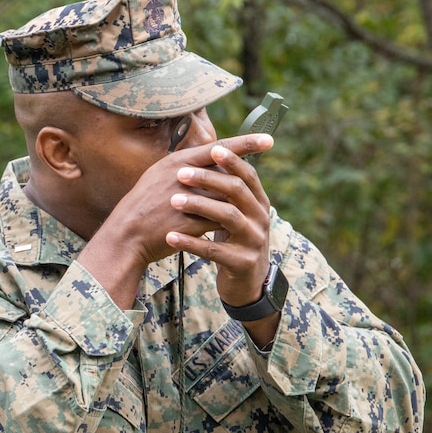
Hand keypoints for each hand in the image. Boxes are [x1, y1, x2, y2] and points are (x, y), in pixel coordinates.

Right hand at [79, 133, 272, 308]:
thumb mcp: (159, 178)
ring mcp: (185, 200)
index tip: (268, 139)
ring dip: (235, 201)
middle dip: (246, 173)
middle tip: (269, 161)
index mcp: (176, 164)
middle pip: (225, 172)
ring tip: (246, 205)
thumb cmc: (143, 207)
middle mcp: (181, 177)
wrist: (125, 236)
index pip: (216, 149)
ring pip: (224, 197)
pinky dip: (225, 222)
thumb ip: (184, 169)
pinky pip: (217, 220)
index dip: (244, 144)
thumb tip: (209, 161)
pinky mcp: (187, 223)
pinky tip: (233, 226)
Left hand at [166, 136, 273, 305]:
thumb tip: (211, 154)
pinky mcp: (242, 262)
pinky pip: (213, 250)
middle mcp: (261, 218)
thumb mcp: (236, 214)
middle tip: (181, 173)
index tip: (211, 149)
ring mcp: (253, 241)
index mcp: (259, 202)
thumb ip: (227, 191)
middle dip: (208, 179)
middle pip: (237, 191)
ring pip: (227, 217)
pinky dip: (191, 242)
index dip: (232, 161)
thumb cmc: (234, 241)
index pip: (248, 175)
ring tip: (174, 201)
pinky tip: (170, 237)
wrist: (246, 283)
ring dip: (199, 205)